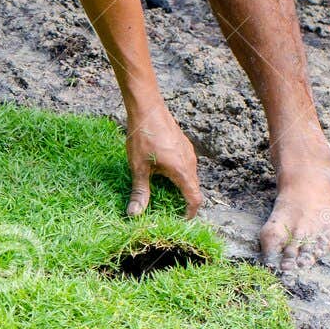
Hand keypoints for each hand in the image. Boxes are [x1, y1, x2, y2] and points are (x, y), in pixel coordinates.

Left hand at [125, 104, 202, 219]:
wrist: (147, 108)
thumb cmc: (143, 137)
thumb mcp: (138, 168)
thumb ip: (140, 192)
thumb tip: (134, 214)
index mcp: (182, 171)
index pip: (195, 199)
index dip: (189, 214)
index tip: (179, 220)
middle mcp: (190, 162)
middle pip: (193, 189)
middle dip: (183, 202)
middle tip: (166, 210)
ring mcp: (188, 152)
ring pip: (189, 177)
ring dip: (180, 188)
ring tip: (162, 194)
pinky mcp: (183, 145)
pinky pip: (186, 166)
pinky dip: (178, 176)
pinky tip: (161, 175)